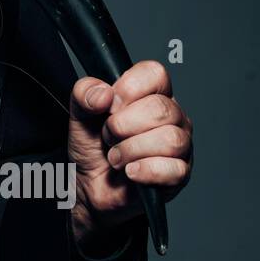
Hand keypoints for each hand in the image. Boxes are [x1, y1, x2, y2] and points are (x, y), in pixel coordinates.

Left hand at [66, 61, 192, 247]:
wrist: (88, 186)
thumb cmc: (92, 148)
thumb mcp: (79, 114)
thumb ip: (85, 93)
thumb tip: (103, 93)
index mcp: (151, 94)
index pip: (155, 74)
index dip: (129, 88)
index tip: (109, 106)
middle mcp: (172, 117)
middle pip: (162, 109)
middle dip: (123, 125)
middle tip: (109, 136)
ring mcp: (180, 146)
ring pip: (170, 139)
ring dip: (131, 149)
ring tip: (115, 157)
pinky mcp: (179, 175)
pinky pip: (174, 169)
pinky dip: (144, 171)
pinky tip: (130, 172)